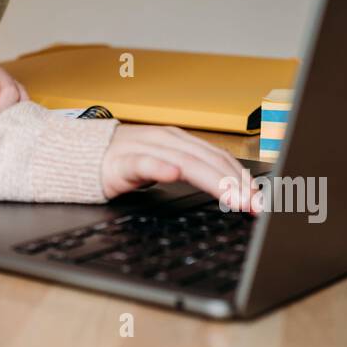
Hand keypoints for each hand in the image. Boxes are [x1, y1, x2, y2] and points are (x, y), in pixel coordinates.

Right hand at [101, 124, 258, 213]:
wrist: (84, 157)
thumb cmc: (127, 163)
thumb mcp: (166, 166)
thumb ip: (195, 173)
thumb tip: (235, 191)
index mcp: (180, 141)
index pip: (220, 157)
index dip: (244, 178)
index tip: (262, 201)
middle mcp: (166, 140)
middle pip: (209, 161)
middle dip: (237, 185)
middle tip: (256, 206)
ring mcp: (145, 148)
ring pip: (185, 162)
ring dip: (214, 181)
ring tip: (234, 198)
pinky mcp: (121, 162)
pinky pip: (142, 163)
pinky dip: (159, 167)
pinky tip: (172, 175)